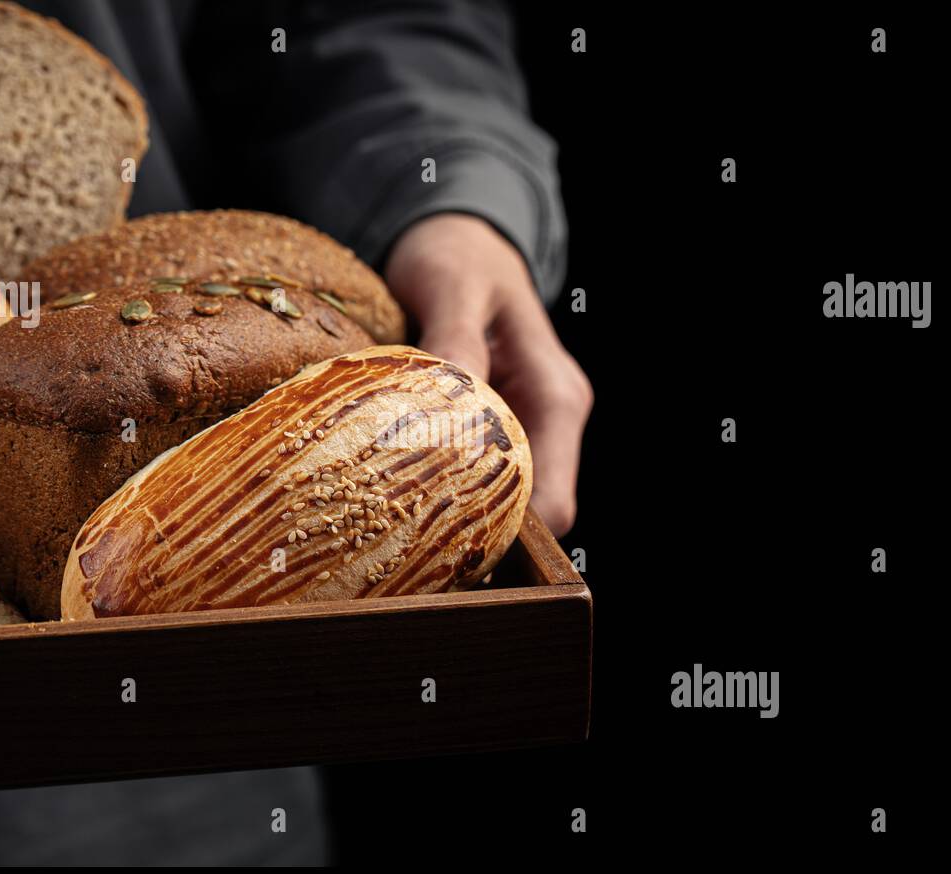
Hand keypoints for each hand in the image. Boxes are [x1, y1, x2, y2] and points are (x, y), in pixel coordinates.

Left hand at [384, 213, 591, 535]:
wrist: (457, 236)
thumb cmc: (458, 254)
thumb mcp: (453, 284)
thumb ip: (455, 339)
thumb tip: (450, 395)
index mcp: (556, 396)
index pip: (554, 502)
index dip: (512, 537)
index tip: (450, 550)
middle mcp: (547, 420)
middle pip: (528, 513)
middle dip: (479, 540)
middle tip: (407, 559)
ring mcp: (520, 426)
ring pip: (502, 500)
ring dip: (458, 520)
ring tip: (395, 535)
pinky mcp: (490, 425)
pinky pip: (476, 475)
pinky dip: (443, 490)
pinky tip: (395, 497)